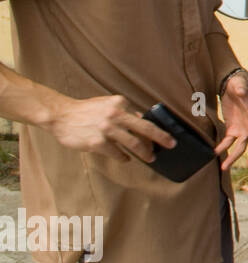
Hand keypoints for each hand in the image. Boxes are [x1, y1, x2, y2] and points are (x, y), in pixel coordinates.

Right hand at [48, 95, 175, 162]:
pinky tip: (125, 159)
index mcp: (120, 103)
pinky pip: (118, 153)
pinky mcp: (97, 142)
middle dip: (161, 138)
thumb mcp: (107, 104)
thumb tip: (143, 121)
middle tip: (171, 144)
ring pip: (134, 144)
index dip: (154, 129)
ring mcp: (107, 129)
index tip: (164, 136)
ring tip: (150, 157)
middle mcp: (115, 115)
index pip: (142, 118)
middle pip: (146, 128)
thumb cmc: (85, 111)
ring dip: (145, 153)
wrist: (60, 115)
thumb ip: (123, 112)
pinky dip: (124, 158)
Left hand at [215, 71, 247, 170]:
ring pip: (240, 147)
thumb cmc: (239, 84)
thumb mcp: (239, 84)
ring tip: (224, 167)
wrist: (231, 86)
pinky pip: (228, 142)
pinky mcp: (232, 129)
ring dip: (233, 157)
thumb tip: (241, 91)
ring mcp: (242, 129)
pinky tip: (215, 152)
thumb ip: (240, 87)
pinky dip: (222, 147)